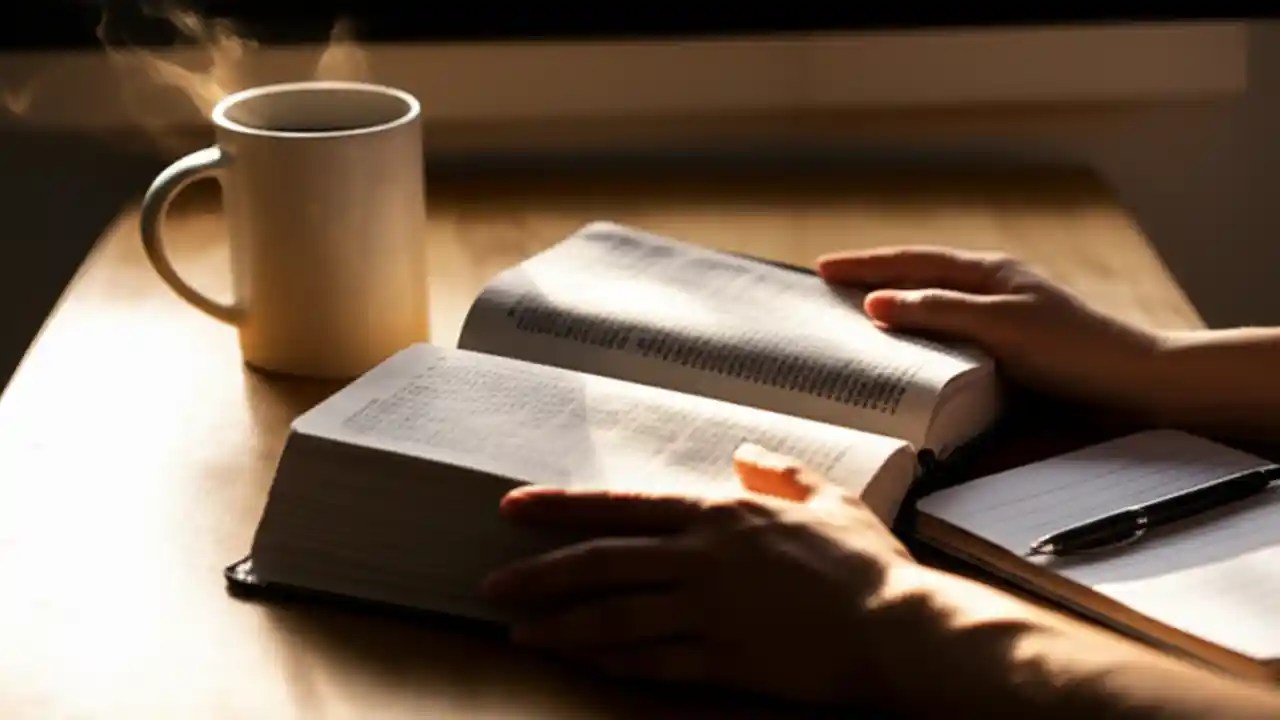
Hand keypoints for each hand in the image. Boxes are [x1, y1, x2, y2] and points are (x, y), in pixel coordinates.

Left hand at [483, 447, 916, 705]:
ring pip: (612, 618)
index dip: (561, 506)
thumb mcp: (827, 498)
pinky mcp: (721, 661)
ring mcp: (707, 613)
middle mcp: (700, 560)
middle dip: (539, 574)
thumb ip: (778, 472)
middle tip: (492, 584)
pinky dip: (609, 663)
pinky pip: (649, 663)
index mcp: (720, 514)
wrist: (898, 628)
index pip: (622, 506)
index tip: (512, 506)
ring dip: (559, 626)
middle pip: (600, 564)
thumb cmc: (866, 561)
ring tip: (520, 632)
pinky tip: (581, 662)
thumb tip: (745, 452)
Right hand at [816, 246, 1165, 416]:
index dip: (866, 265)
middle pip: (918, 281)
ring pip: (932, 312)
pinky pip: (948, 343)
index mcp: (988, 272)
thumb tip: (876, 303)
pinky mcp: (1008, 355)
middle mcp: (991, 292)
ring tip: (852, 327)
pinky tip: (905, 364)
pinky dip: (919, 346)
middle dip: (872, 283)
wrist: (1135, 387)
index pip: (913, 262)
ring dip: (893, 316)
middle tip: (828, 292)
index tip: (822, 268)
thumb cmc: (1073, 349)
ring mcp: (1000, 323)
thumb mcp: (1001, 323)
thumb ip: (939, 310)